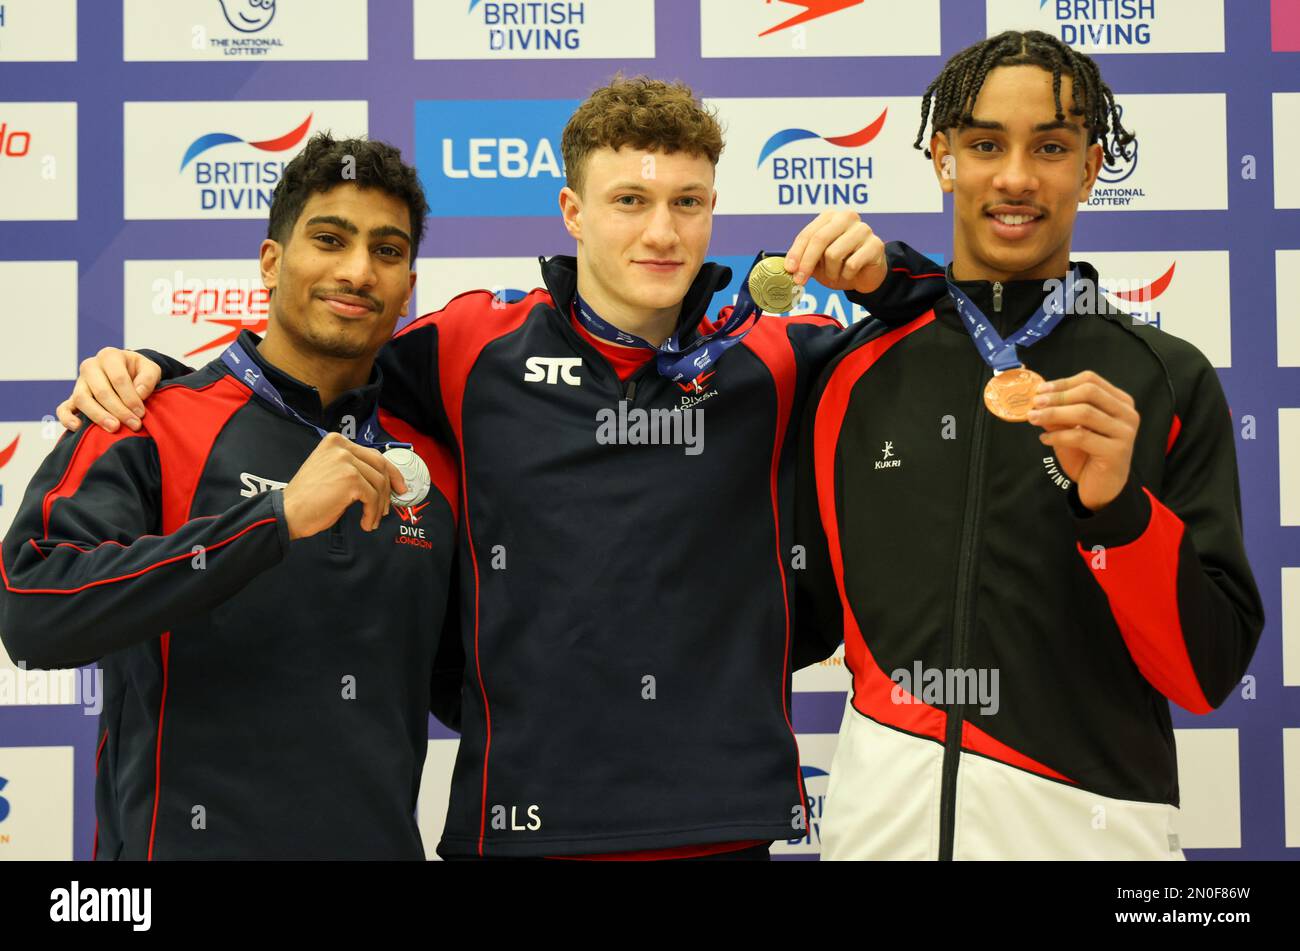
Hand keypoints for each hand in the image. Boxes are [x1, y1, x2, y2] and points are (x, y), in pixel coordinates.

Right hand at [57, 348, 161, 433]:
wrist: (129, 375)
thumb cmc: (140, 373)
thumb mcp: (151, 370)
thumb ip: (148, 378)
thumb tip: (140, 393)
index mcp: (109, 356)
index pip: (118, 378)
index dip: (130, 397)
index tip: (141, 413)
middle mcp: (90, 367)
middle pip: (100, 391)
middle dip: (119, 410)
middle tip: (134, 425)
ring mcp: (80, 382)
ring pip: (82, 399)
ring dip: (99, 416)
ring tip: (114, 428)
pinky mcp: (72, 398)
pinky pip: (63, 408)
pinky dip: (67, 418)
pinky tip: (78, 427)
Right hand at [281, 433, 408, 539]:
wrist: (288, 512)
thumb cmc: (308, 498)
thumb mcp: (331, 472)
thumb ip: (353, 469)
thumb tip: (383, 481)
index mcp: (336, 442)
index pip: (372, 454)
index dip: (390, 472)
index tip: (399, 486)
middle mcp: (341, 447)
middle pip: (380, 466)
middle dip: (389, 488)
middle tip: (390, 506)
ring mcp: (346, 462)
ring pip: (378, 484)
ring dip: (378, 506)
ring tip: (372, 519)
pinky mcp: (351, 479)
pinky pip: (372, 498)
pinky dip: (372, 513)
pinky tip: (365, 523)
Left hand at [784, 210, 887, 294]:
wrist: (866, 276)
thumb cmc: (839, 265)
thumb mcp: (817, 261)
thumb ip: (803, 259)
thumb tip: (788, 266)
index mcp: (830, 216)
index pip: (809, 233)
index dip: (796, 252)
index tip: (789, 269)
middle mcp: (847, 217)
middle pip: (820, 239)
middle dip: (807, 263)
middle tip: (800, 280)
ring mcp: (863, 229)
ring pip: (834, 253)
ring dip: (830, 271)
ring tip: (835, 274)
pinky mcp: (876, 245)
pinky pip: (852, 264)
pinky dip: (846, 275)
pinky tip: (850, 274)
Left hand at [1027, 370, 1139, 512]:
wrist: (1102, 488)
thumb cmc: (1086, 456)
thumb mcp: (1070, 429)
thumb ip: (1059, 413)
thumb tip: (1037, 398)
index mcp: (1119, 402)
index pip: (1090, 380)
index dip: (1063, 383)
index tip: (1040, 391)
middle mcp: (1127, 413)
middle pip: (1089, 392)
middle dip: (1057, 396)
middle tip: (1035, 404)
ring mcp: (1125, 432)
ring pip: (1085, 412)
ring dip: (1054, 414)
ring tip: (1034, 419)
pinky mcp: (1117, 451)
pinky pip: (1081, 436)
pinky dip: (1058, 436)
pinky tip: (1044, 440)